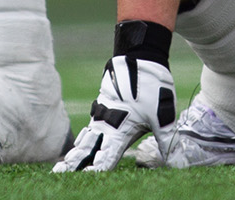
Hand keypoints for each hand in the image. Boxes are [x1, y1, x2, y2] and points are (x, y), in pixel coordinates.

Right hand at [55, 21, 178, 171]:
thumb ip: (167, 142)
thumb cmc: (152, 86)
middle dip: (73, 163)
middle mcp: (106, 123)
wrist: (141, 56)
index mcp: (120, 129)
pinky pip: (90, 124)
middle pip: (87, 148)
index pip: (106, 156)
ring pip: (86, 136)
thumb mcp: (164, 116)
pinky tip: (80, 141)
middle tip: (58, 173)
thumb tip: (176, 163)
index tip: (87, 178)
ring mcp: (102, 112)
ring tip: (64, 164)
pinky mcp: (103, 103)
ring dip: (75, 151)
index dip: (97, 169)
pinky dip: (83, 136)